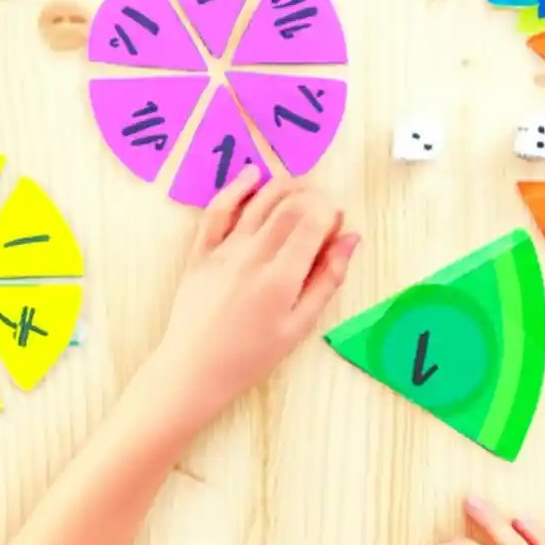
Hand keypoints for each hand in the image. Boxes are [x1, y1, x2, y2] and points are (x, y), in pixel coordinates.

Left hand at [151, 167, 359, 428]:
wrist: (194, 370)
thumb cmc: (251, 357)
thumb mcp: (299, 326)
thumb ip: (327, 279)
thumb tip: (351, 239)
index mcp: (281, 278)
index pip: (312, 221)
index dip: (331, 211)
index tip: (338, 220)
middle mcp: (253, 256)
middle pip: (289, 206)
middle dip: (313, 196)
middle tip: (324, 206)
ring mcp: (223, 250)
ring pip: (258, 201)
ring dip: (284, 186)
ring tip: (301, 186)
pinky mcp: (201, 251)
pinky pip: (218, 210)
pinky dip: (237, 188)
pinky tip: (253, 175)